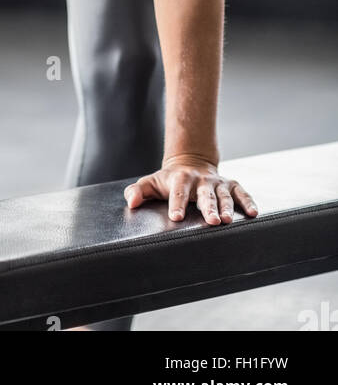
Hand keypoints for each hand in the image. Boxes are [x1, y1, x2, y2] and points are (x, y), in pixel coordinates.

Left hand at [124, 154, 258, 225]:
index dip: (177, 203)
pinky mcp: (231, 185)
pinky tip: (253, 213)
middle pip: (205, 194)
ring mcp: (217, 182)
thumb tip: (131, 202)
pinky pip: (241, 192)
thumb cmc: (168, 180)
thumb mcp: (152, 182)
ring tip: (229, 220)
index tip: (176, 217)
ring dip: (228, 206)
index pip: (178, 192)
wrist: (190, 163)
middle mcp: (201, 180)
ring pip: (224, 195)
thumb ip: (138, 191)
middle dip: (208, 207)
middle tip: (212, 221)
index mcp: (181, 179)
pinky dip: (248, 201)